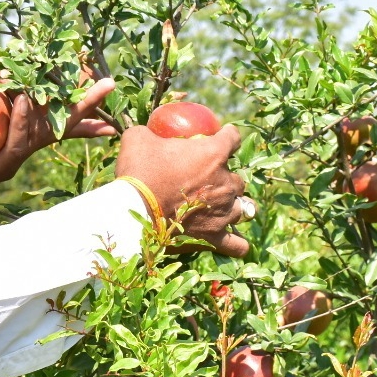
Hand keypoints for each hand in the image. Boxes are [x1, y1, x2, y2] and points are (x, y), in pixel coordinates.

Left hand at [0, 38, 117, 219]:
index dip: (70, 96)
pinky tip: (24, 99)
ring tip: (80, 84)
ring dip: (60, 105)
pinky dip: (21, 119)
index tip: (95, 77)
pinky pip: (17, 142)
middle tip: (110, 84)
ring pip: (43, 130)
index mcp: (7, 123)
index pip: (46, 108)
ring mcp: (9, 156)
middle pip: (57, 122)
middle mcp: (14, 141)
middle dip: (86, 106)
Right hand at [114, 124, 254, 256]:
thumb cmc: (138, 170)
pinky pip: (237, 244)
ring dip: (234, 205)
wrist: (132, 209)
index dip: (227, 136)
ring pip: (244, 207)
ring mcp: (223, 212)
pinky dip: (238, 243)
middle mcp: (226, 183)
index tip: (219, 137)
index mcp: (213, 154)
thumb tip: (147, 131)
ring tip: (221, 206)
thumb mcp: (138, 138)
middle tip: (208, 178)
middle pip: (239, 178)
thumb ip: (149, 132)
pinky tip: (233, 240)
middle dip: (227, 176)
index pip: (233, 138)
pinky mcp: (214, 236)